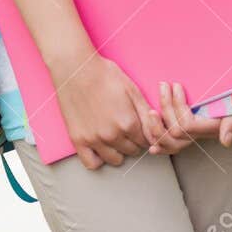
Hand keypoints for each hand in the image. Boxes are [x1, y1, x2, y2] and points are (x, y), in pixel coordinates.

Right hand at [54, 53, 165, 170]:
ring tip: (115, 137)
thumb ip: (145, 113)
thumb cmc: (104, 75)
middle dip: (133, 141)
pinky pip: (91, 163)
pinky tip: (100, 148)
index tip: (140, 127)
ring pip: (116, 159)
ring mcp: (94, 140)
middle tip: (127, 128)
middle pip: (132, 150)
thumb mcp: (132, 90)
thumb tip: (155, 129)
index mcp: (129, 123)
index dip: (145, 134)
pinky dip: (98, 159)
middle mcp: (113, 135)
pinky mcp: (78, 140)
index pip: (146, 141)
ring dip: (119, 151)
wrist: (76, 68)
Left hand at [144, 81, 231, 154]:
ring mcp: (186, 137)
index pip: (187, 125)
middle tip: (163, 87)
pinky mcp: (177, 135)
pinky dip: (156, 144)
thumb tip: (225, 141)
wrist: (229, 98)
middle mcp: (196, 135)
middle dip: (166, 108)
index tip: (178, 85)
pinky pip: (165, 146)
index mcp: (207, 128)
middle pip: (175, 132)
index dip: (178, 105)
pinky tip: (151, 145)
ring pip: (167, 141)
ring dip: (156, 125)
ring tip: (150, 108)